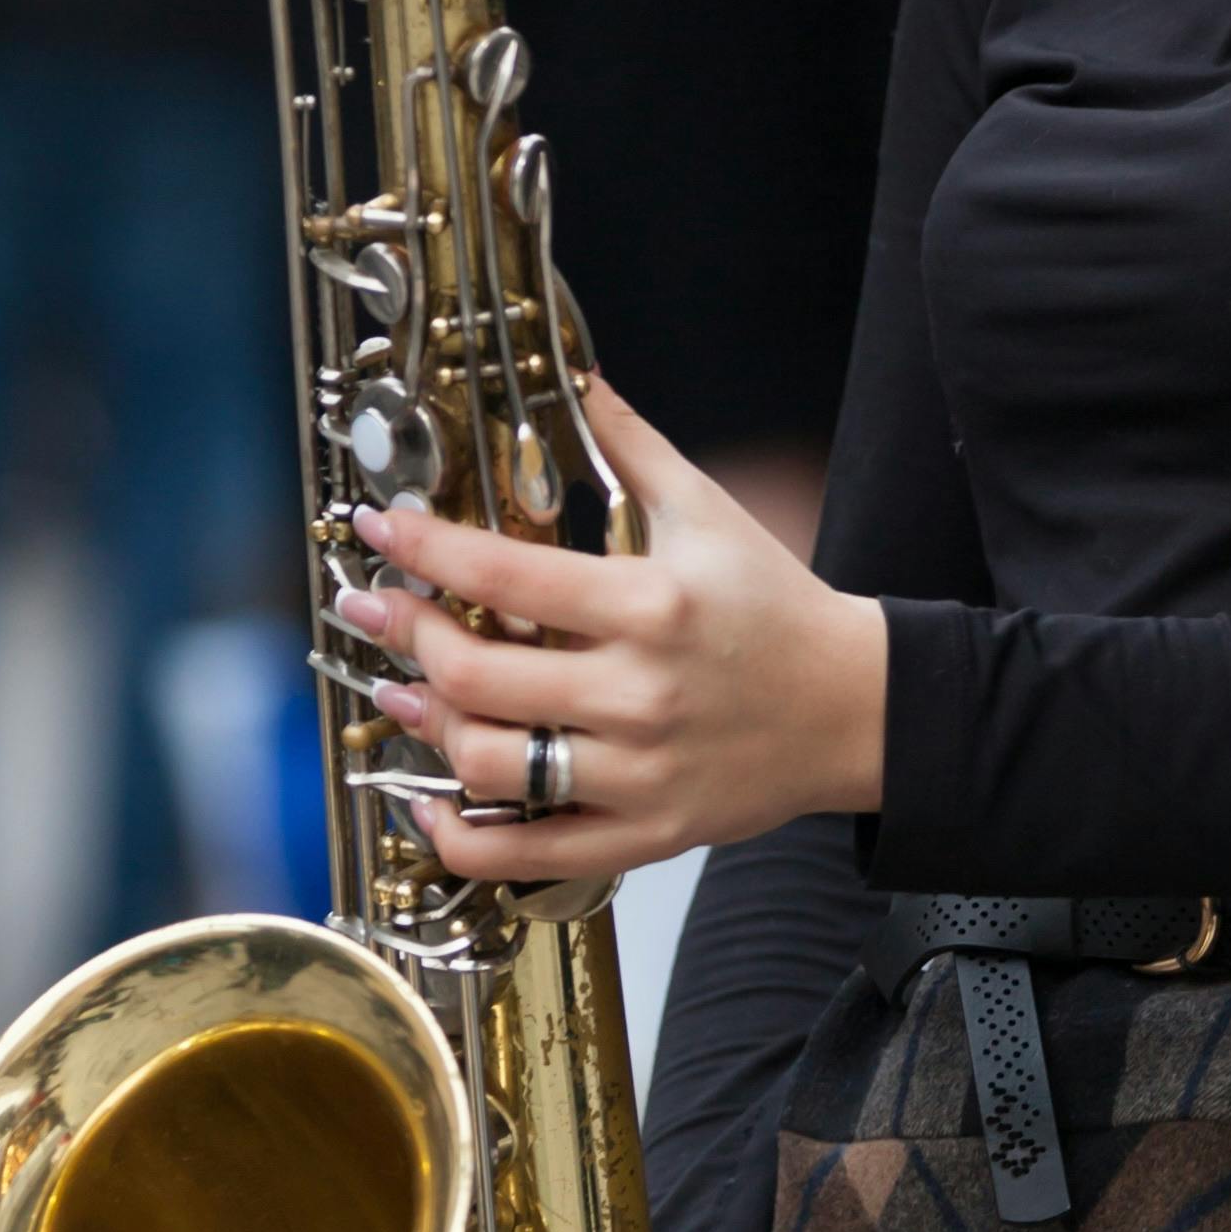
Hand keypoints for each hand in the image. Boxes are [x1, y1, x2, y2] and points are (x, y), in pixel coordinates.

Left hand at [334, 377, 885, 887]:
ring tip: (402, 691)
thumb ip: (633, 446)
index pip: (505, 575)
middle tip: (375, 608)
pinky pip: (527, 852)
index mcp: (651, 605)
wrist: (855, 709)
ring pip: (490, 761)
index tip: (380, 528)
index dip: (425, 548)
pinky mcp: (644, 832)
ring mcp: (638, 771)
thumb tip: (577, 379)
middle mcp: (639, 692)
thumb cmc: (778, 608)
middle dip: (406, 634)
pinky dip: (462, 835)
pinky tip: (432, 802)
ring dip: (425, 725)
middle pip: (477, 675)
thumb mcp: (710, 512)